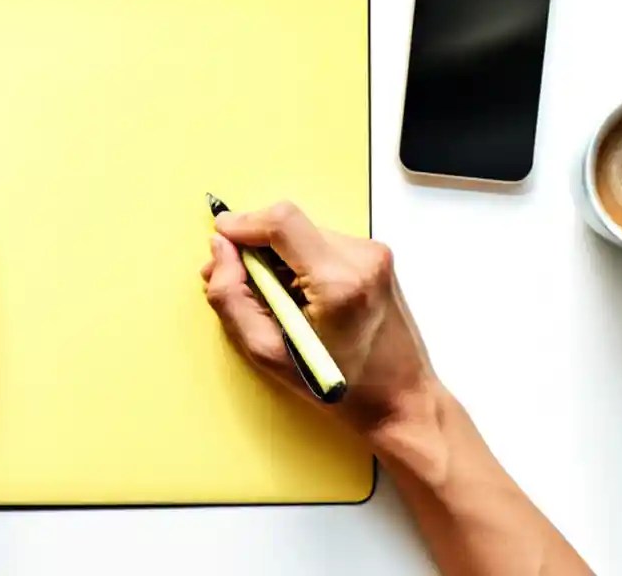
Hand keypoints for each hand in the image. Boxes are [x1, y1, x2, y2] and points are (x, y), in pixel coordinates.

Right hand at [200, 201, 434, 437]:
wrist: (402, 399)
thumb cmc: (339, 388)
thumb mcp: (269, 354)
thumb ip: (232, 298)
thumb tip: (219, 251)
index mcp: (338, 282)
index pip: (282, 222)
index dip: (243, 224)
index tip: (220, 238)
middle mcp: (361, 257)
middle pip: (290, 224)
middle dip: (255, 244)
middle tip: (235, 278)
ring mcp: (374, 254)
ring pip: (305, 232)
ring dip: (278, 255)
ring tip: (271, 296)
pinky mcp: (378, 257)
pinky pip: (322, 243)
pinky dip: (301, 261)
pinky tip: (299, 295)